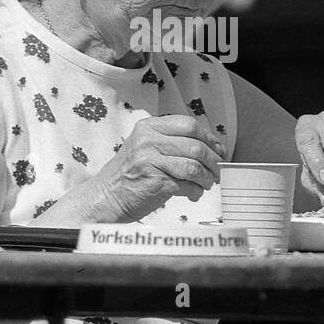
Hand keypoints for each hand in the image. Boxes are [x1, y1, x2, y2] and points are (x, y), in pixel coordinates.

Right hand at [94, 115, 226, 221]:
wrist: (105, 198)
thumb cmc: (129, 175)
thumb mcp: (145, 147)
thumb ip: (173, 143)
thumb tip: (212, 148)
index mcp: (148, 127)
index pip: (189, 125)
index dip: (209, 138)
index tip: (218, 149)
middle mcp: (148, 140)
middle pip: (195, 145)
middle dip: (213, 160)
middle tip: (217, 171)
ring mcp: (150, 161)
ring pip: (194, 166)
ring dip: (207, 178)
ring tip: (206, 184)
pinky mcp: (155, 182)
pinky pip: (187, 185)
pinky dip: (196, 191)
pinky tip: (193, 193)